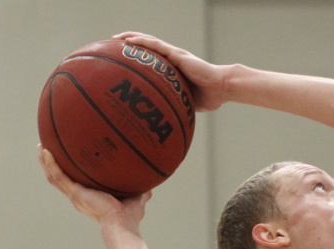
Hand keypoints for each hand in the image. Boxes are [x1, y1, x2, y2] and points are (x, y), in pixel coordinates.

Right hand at [37, 145, 149, 226]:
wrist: (123, 224)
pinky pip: (58, 177)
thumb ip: (141, 192)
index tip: (66, 161)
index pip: (75, 183)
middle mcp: (79, 197)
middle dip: (52, 164)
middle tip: (45, 149)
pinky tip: (45, 151)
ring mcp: (75, 195)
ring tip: (40, 147)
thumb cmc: (129, 217)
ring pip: (54, 177)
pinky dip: (50, 164)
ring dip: (46, 162)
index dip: (69, 172)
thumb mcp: (136, 199)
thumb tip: (151, 187)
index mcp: (89, 197)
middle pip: (60, 178)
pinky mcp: (75, 193)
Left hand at [114, 32, 228, 111]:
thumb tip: (163, 125)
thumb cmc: (208, 97)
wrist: (221, 88)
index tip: (122, 60)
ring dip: (132, 38)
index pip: (152, 60)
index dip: (137, 57)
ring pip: (149, 42)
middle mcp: (172, 59)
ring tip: (116, 38)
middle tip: (112, 45)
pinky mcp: (177, 55)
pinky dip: (142, 42)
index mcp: (173, 69)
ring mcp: (174, 55)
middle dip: (130, 45)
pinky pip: (156, 46)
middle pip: (147, 48)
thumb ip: (174, 107)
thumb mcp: (186, 103)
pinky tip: (129, 41)